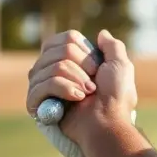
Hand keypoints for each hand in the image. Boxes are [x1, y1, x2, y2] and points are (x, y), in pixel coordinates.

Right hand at [26, 29, 137, 146]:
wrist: (109, 122)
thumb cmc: (116, 97)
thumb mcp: (120, 65)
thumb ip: (112, 46)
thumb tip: (101, 33)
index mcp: (71, 60)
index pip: (66, 38)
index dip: (85, 52)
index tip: (98, 69)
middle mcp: (53, 69)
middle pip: (58, 50)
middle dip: (82, 67)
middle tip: (93, 86)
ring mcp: (42, 85)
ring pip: (52, 67)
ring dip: (77, 81)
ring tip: (86, 95)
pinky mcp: (36, 102)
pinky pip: (42, 84)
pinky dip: (64, 90)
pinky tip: (76, 100)